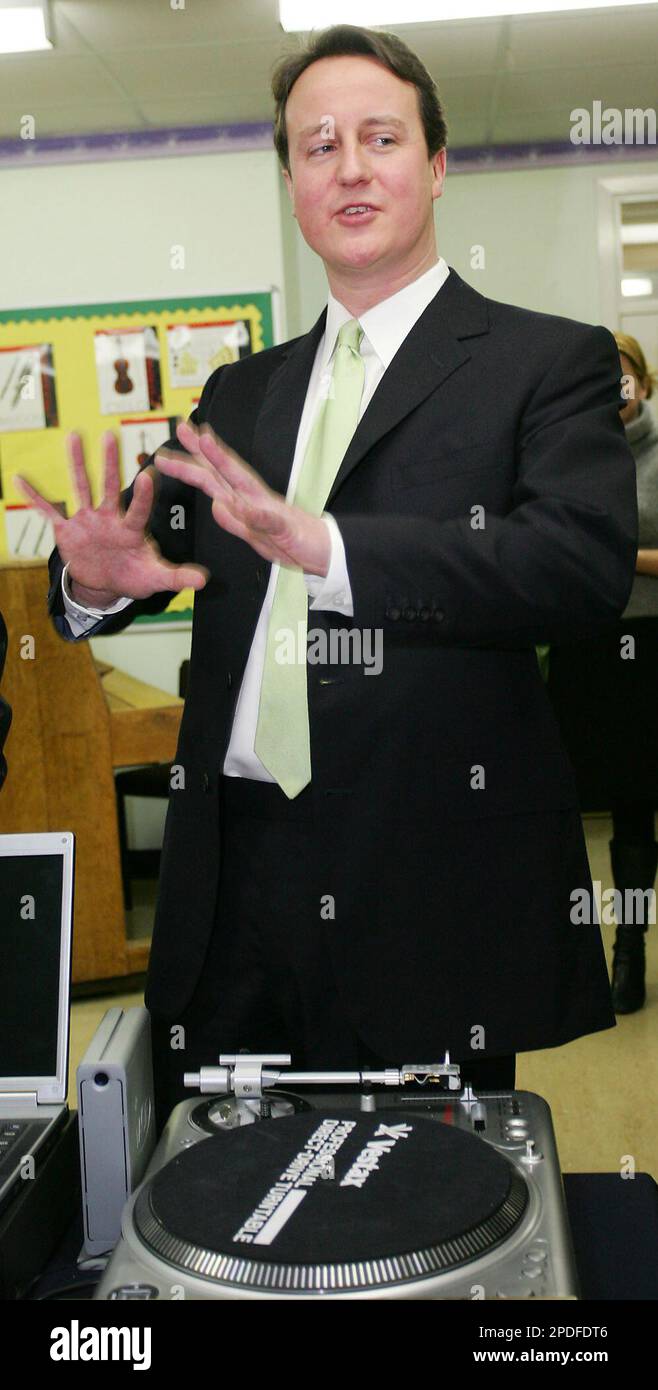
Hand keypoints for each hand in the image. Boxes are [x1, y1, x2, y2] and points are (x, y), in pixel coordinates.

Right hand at [13, 432, 208, 603]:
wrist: (106, 583)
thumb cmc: (134, 576)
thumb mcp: (155, 578)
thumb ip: (177, 577)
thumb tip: (204, 581)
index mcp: (132, 529)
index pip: (138, 509)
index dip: (142, 495)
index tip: (147, 475)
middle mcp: (110, 518)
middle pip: (109, 487)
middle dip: (109, 463)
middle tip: (110, 435)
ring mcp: (87, 520)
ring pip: (81, 488)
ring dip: (76, 464)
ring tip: (73, 436)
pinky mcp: (67, 529)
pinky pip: (48, 511)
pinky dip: (35, 497)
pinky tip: (19, 479)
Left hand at [154, 420, 330, 575]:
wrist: (326, 552)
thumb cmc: (291, 541)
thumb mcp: (255, 537)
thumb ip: (234, 522)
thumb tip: (214, 506)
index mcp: (247, 501)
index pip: (217, 476)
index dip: (198, 456)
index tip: (182, 434)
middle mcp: (256, 499)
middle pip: (223, 472)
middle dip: (201, 450)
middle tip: (181, 427)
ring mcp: (271, 512)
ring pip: (242, 484)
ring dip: (223, 462)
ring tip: (205, 443)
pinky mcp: (286, 529)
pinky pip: (267, 521)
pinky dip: (253, 513)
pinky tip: (237, 504)